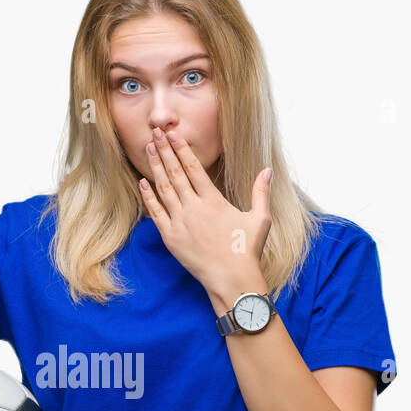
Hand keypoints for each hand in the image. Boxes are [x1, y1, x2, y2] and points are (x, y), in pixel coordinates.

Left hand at [138, 126, 271, 308]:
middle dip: (165, 150)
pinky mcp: (171, 238)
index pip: (193, 168)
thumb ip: (261, 192)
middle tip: (155, 132)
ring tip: (148, 148)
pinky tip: (143, 182)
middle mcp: (194, 208)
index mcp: (213, 201)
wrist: (231, 279)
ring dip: (155, 167)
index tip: (173, 134)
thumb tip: (267, 170)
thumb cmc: (247, 250)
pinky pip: (156, 213)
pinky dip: (149, 196)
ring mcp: (180, 223)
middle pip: (175, 173)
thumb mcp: (260, 219)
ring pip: (164, 189)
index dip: (181, 149)